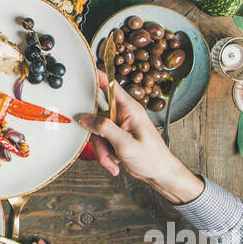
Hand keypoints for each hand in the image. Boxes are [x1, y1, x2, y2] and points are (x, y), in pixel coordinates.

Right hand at [77, 69, 204, 203]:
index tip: (83, 69)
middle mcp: (124, 114)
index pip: (110, 85)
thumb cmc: (152, 158)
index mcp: (130, 109)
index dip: (97, 76)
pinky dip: (105, 153)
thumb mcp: (126, 144)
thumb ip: (104, 129)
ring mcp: (120, 124)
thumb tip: (85, 118)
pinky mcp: (117, 135)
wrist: (159, 173)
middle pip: (98, 116)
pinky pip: (102, 140)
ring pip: (98, 132)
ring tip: (113, 161)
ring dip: (102, 150)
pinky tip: (115, 162)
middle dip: (98, 138)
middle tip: (105, 151)